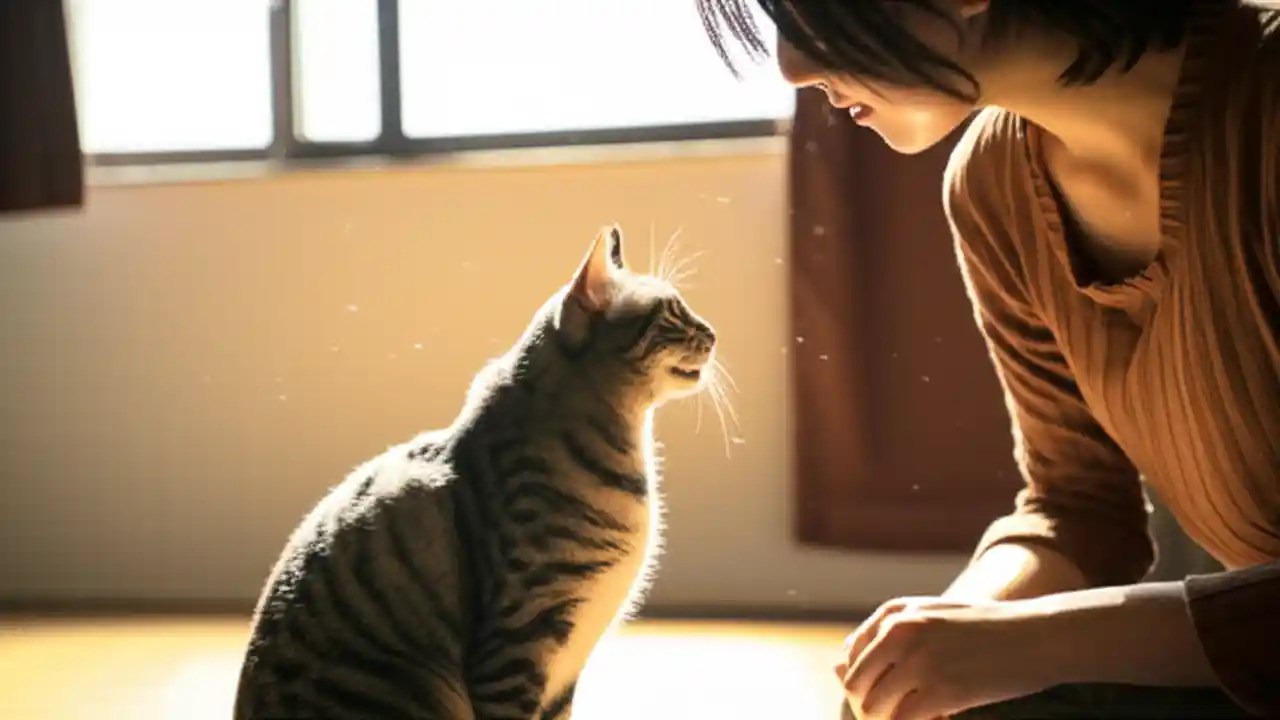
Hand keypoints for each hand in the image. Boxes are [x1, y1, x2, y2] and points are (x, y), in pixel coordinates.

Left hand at [835, 596, 1062, 719]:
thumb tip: (837, 667)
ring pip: (874, 707)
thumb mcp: (932, 617)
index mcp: (895, 613)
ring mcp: (919, 661)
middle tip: (898, 713)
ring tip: (921, 714)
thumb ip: (889, 636)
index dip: (863, 682)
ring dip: (890, 719)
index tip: (887, 694)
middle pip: (856, 684)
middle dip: (870, 705)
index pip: (851, 656)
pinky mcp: (942, 691)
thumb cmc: (986, 629)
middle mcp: (900, 632)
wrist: (1037, 635)